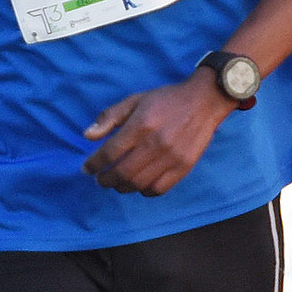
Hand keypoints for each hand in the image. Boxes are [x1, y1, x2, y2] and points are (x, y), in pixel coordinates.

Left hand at [83, 72, 231, 194]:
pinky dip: (144, 191)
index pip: (110, 152)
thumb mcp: (135, 101)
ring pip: (139, 184)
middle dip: (106, 180)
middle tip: (100, 179)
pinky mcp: (184, 166)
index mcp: (140, 125)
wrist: (204, 101)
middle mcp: (155, 143)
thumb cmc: (166, 100)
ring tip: (117, 183)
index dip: (94, 164)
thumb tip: (87, 136)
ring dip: (122, 187)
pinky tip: (139, 184)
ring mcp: (171, 157)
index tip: (87, 169)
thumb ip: (109, 117)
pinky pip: (159, 189)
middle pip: (122, 172)